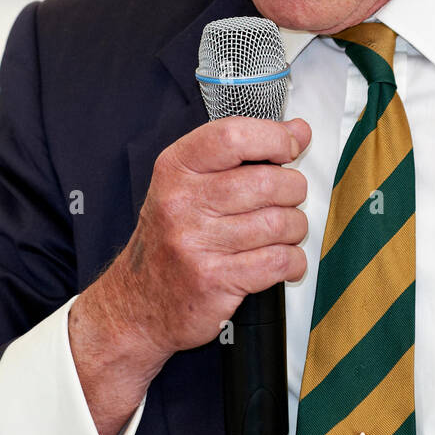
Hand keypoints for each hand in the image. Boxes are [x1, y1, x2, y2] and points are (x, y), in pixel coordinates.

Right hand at [69, 116, 310, 434]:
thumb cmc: (171, 238)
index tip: (289, 146)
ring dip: (294, 227)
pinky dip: (293, 260)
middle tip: (288, 198)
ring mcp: (195, 243)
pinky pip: (278, 261)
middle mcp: (181, 202)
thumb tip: (298, 130)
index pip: (232, 136)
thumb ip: (243, 153)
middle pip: (266, 182)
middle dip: (293, 190)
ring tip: (283, 231)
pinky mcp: (213, 280)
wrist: (135, 304)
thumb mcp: (190, 184)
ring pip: (279, 223)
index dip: (273, 137)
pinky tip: (283, 259)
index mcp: (176, 168)